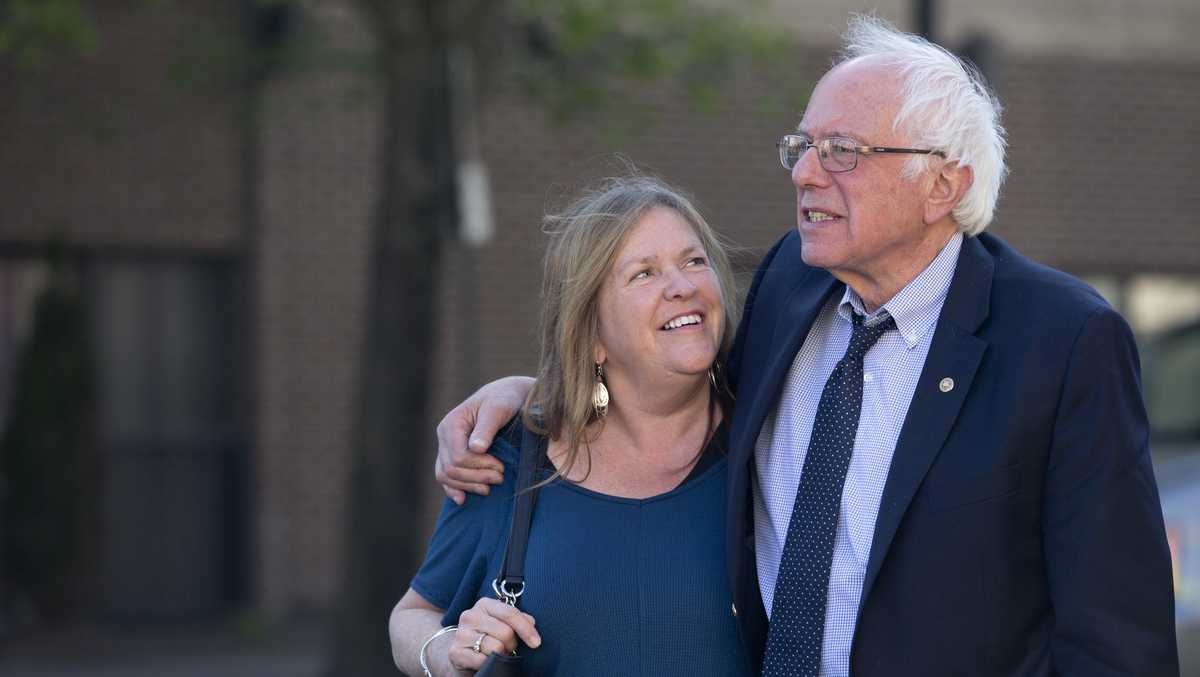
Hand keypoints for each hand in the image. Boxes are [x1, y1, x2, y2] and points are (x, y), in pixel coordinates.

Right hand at [435, 376, 534, 504]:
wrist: (508, 396)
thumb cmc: (505, 399)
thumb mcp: (499, 408)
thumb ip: (487, 427)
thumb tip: (477, 448)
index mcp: (452, 423)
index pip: (458, 456)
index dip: (479, 466)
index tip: (501, 467)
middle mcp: (444, 435)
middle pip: (451, 468)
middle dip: (476, 477)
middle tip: (500, 478)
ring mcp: (446, 446)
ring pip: (446, 475)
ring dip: (468, 485)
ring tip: (489, 488)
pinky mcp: (452, 454)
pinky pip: (445, 476)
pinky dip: (453, 489)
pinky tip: (462, 499)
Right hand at [448, 598, 541, 672]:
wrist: (462, 652)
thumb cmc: (488, 636)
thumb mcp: (502, 623)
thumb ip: (518, 619)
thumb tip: (531, 623)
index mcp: (484, 604)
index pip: (510, 613)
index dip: (526, 629)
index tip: (536, 642)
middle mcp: (470, 615)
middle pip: (506, 632)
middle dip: (511, 644)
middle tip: (506, 647)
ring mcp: (461, 634)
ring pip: (496, 647)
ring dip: (500, 654)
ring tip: (495, 653)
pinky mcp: (455, 652)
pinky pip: (482, 660)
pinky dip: (488, 663)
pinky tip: (485, 661)